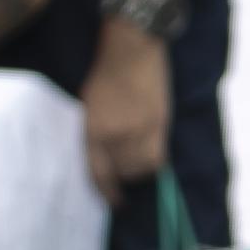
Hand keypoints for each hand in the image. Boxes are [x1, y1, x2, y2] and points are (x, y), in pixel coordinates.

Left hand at [80, 23, 172, 200]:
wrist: (132, 47)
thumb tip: (109, 159)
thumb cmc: (105, 73)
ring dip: (141, 170)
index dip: (108, 192)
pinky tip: (152, 154)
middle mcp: (115, 134)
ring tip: (139, 160)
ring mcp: (139, 129)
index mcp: (92, 129)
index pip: (99, 173)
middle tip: (126, 173)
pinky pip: (159, 156)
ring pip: (143, 167)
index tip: (115, 202)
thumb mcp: (90, 106)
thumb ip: (96, 133)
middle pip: (123, 172)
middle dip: (125, 177)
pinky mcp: (159, 122)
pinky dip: (156, 161)